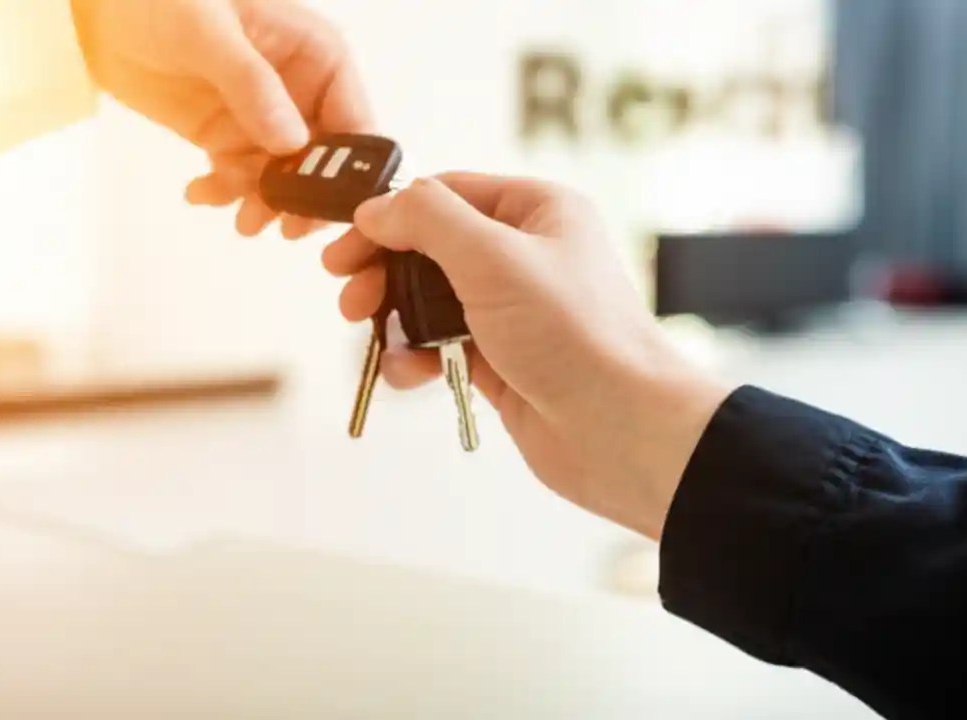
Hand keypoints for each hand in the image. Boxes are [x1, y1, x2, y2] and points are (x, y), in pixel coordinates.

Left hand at [75, 0, 372, 236]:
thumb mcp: (209, 32)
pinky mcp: (228, 136)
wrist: (103, 10)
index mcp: (317, 55)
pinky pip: (240, 177)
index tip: (329, 201)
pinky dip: (224, 192)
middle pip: (324, 159)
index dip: (350, 165)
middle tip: (286, 224)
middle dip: (307, 195)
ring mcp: (264, 118)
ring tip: (243, 220)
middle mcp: (300, 91)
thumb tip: (292, 143)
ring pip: (284, 177)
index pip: (355, 118)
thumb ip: (252, 84)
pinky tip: (200, 191)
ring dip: (265, 203)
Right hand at [325, 175, 732, 539]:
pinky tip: (406, 373)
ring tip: (368, 335)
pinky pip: (444, 347)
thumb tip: (378, 208)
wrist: (621, 430)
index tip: (346, 244)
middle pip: (432, 248)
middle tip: (349, 297)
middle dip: (385, 271)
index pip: (447, 194)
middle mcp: (528, 255)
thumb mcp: (494, 257)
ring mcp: (515, 311)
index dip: (391, 216)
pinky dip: (417, 358)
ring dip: (395, 317)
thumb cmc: (576, 335)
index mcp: (539, 212)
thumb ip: (428, 221)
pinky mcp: (505, 361)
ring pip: (432, 301)